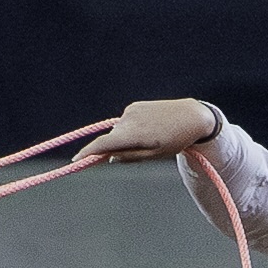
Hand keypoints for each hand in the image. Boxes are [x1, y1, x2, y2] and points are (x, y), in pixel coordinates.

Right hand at [69, 98, 216, 168]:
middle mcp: (129, 119)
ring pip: (118, 132)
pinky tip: (148, 131)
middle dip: (113, 150)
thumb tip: (110, 158)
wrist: (191, 116)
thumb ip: (129, 157)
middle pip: (111, 139)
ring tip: (149, 141)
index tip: (76, 161)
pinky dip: (130, 131)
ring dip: (124, 140)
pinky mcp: (135, 106)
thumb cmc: (175, 140)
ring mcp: (131, 110)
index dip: (88, 153)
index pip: (103, 144)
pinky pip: (126, 123)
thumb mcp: (153, 155)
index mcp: (134, 134)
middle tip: (132, 157)